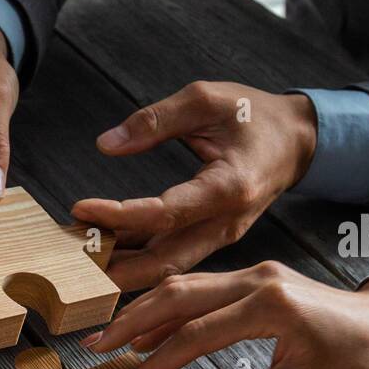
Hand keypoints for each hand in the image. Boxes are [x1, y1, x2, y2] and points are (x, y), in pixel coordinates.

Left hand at [71, 82, 317, 289]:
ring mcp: (220, 237)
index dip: (120, 215)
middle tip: (71, 256)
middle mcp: (226, 223)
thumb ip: (155, 120)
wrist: (297, 141)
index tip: (81, 208)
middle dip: (115, 266)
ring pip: (166, 268)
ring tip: (80, 256)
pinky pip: (171, 258)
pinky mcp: (212, 240)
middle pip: (164, 261)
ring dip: (121, 269)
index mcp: (230, 187)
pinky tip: (104, 250)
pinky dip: (136, 259)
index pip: (165, 213)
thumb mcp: (207, 99)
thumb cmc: (255, 115)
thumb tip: (107, 144)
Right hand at [82, 261, 368, 368]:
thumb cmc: (349, 360)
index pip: (195, 336)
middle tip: (95, 345)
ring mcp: (253, 272)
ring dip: (143, 310)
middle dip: (131, 323)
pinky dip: (168, 305)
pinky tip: (145, 327)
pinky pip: (200, 287)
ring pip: (184, 286)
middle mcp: (256, 280)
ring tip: (109, 336)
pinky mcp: (253, 275)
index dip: (157, 363)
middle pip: (178, 297)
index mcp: (269, 308)